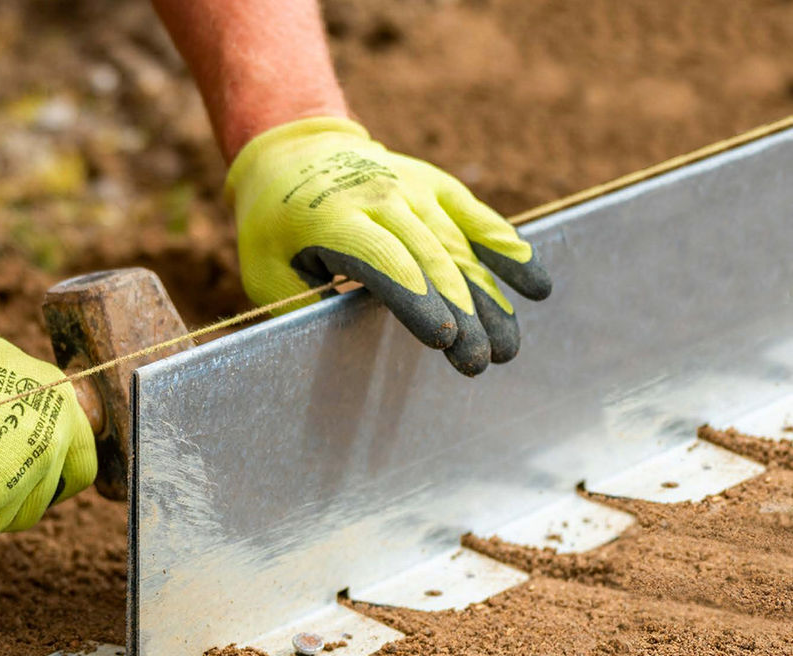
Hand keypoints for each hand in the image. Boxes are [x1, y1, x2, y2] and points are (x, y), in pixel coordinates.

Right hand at [0, 298, 96, 560]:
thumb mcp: (7, 365)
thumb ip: (27, 401)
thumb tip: (25, 416)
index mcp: (62, 412)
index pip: (81, 465)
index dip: (57, 475)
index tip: (34, 477)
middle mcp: (46, 453)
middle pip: (38, 502)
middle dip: (10, 498)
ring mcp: (9, 490)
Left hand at [225, 117, 551, 375]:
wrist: (294, 149)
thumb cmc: (274, 226)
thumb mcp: (264, 270)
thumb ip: (299, 306)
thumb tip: (334, 350)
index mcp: (335, 220)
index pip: (385, 261)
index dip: (416, 300)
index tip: (444, 340)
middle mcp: (382, 198)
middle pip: (431, 260)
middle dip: (462, 314)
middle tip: (484, 361)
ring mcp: (414, 189)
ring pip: (460, 247)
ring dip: (489, 298)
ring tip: (509, 346)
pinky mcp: (436, 186)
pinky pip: (478, 218)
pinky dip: (508, 250)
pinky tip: (536, 285)